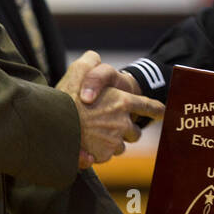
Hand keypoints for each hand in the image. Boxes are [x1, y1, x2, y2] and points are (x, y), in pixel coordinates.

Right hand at [57, 52, 163, 167]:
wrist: (51, 123)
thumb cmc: (66, 95)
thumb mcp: (78, 69)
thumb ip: (90, 61)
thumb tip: (94, 56)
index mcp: (122, 101)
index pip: (147, 106)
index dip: (156, 110)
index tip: (163, 113)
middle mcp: (121, 122)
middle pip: (135, 132)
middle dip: (126, 131)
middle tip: (110, 126)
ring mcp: (113, 140)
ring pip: (121, 146)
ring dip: (113, 143)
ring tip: (95, 136)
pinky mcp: (103, 155)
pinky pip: (107, 156)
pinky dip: (100, 153)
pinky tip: (87, 146)